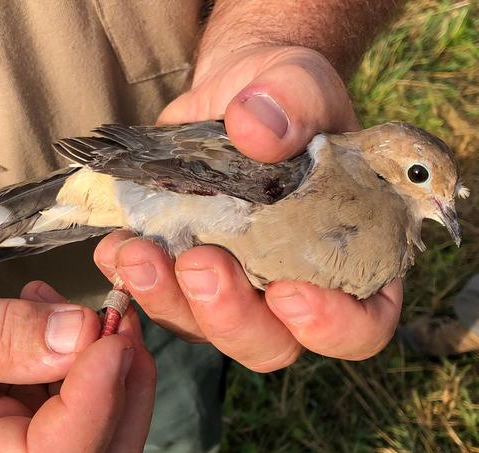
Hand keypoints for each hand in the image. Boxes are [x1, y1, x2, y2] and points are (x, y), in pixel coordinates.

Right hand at [0, 272, 155, 452]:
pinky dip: (91, 352)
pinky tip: (53, 307)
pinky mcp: (32, 417)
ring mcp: (20, 447)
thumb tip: (81, 334)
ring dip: (114, 366)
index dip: (93, 407)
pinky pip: (86, 397)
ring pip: (105, 430)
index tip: (111, 339)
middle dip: (124, 388)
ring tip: (84, 304)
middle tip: (118, 313)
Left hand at [95, 45, 401, 369]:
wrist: (236, 94)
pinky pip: (162, 298)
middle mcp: (298, 290)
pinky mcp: (189, 278)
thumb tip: (257, 131)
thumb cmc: (289, 95)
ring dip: (169, 300)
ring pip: (206, 329)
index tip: (288, 293)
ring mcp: (239, 291)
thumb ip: (294, 102)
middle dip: (231, 317)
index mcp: (355, 260)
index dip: (332, 326)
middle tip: (199, 264)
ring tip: (138, 252)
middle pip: (273, 344)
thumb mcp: (300, 83)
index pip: (361, 325)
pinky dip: (136, 277)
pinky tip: (117, 245)